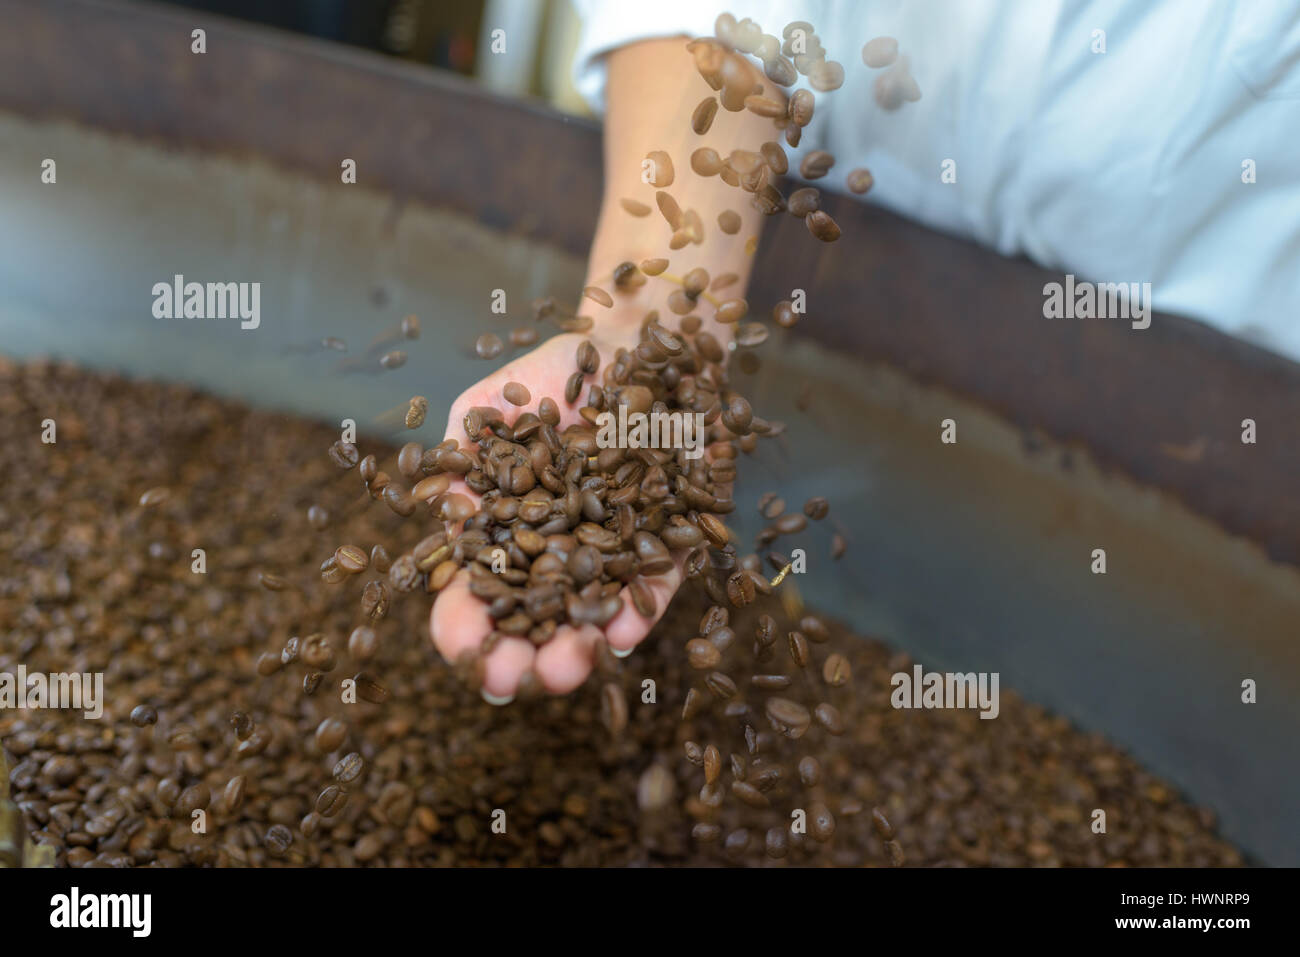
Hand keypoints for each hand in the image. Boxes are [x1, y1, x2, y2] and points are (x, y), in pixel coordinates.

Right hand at [427, 327, 685, 701]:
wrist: (630, 346)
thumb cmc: (550, 379)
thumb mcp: (486, 411)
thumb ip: (462, 462)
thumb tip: (454, 522)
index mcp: (504, 537)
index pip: (477, 598)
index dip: (464, 629)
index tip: (461, 646)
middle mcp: (556, 558)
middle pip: (533, 625)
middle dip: (518, 660)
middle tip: (507, 680)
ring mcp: (611, 557)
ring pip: (591, 620)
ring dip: (576, 650)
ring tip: (565, 665)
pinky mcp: (667, 548)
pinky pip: (652, 589)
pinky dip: (637, 613)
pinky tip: (620, 633)